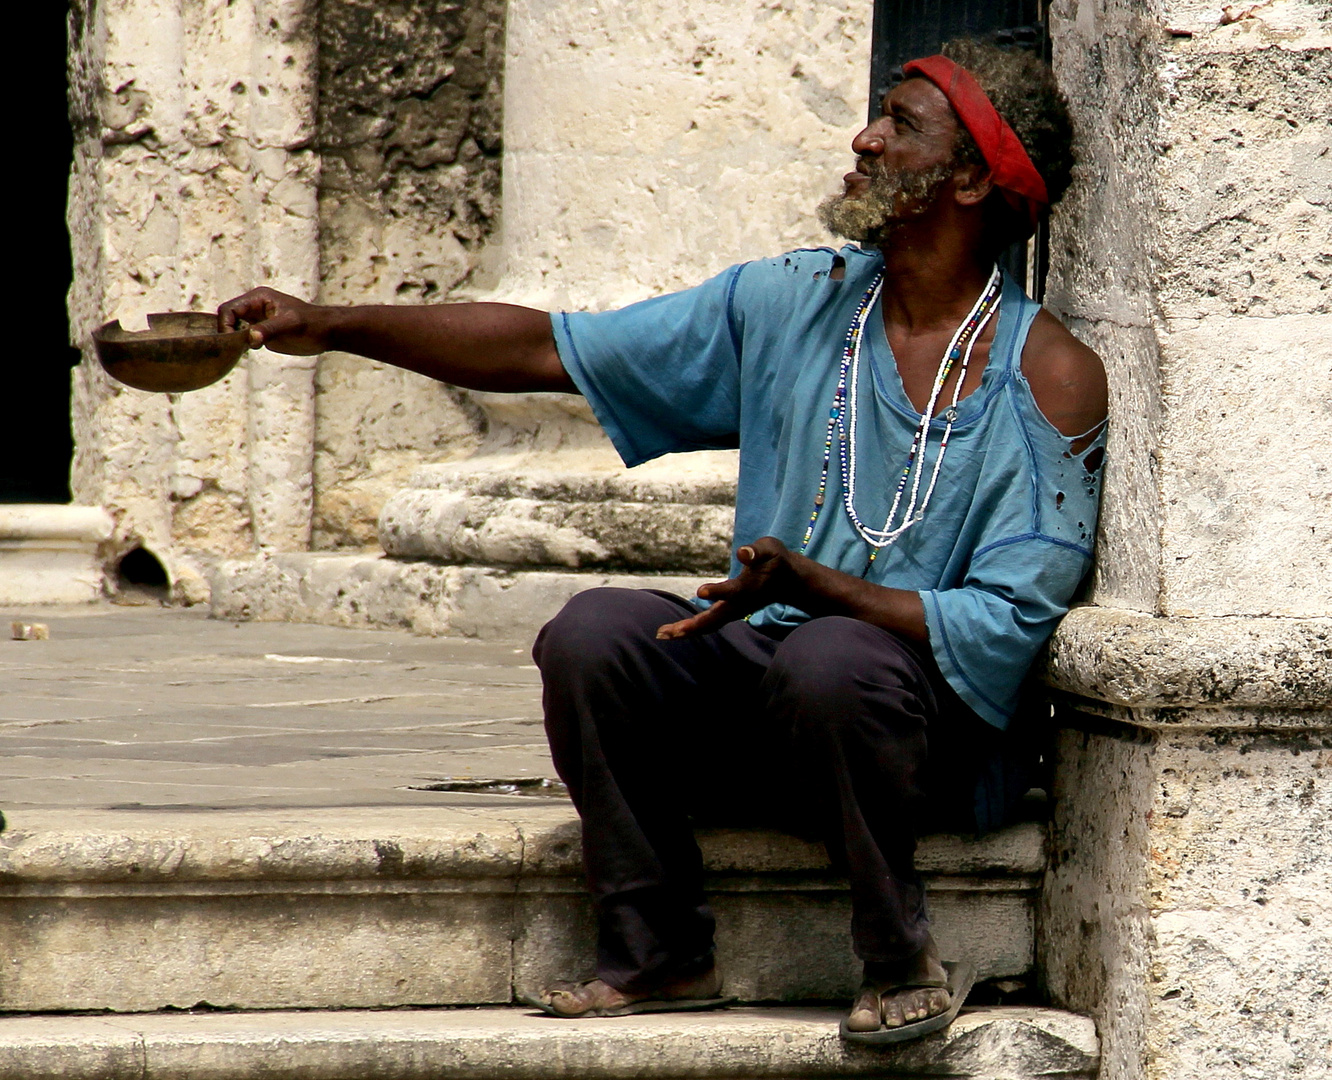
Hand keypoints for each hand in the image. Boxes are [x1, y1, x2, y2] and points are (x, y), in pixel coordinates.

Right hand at [217, 287, 330, 354]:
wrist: (327, 333)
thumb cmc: (312, 324)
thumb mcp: (291, 325)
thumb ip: (269, 329)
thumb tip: (250, 338)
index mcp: (258, 298)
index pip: (229, 309)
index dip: (226, 324)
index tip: (233, 341)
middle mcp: (254, 307)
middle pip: (227, 318)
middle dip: (227, 333)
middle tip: (235, 349)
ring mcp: (257, 320)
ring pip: (233, 328)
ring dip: (232, 340)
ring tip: (239, 351)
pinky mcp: (262, 332)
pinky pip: (243, 337)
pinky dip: (240, 346)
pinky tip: (245, 353)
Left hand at [656, 536, 798, 639]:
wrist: (789, 580)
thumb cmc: (776, 560)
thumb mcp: (770, 549)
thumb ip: (757, 551)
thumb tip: (743, 553)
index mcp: (748, 588)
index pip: (732, 591)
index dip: (717, 591)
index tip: (700, 591)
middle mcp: (739, 605)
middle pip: (714, 619)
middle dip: (691, 626)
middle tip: (667, 632)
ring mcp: (734, 611)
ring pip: (709, 625)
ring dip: (687, 630)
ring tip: (662, 634)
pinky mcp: (729, 612)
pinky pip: (708, 623)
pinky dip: (691, 628)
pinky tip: (673, 631)